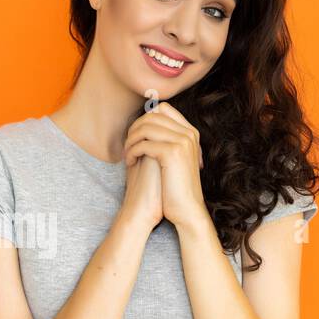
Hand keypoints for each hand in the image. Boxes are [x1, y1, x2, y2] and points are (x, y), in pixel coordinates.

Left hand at [123, 102, 209, 233]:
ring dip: (131, 141)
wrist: (187, 210)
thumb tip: (141, 125)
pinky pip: (143, 144)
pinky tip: (130, 163)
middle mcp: (189, 133)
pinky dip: (132, 152)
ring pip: (145, 128)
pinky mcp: (173, 153)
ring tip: (127, 155)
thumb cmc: (174, 187)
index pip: (162, 108)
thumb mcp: (170, 159)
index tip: (135, 137)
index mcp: (190, 132)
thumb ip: (161, 140)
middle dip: (134, 129)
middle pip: (152, 115)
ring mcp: (183, 141)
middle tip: (127, 146)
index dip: (143, 119)